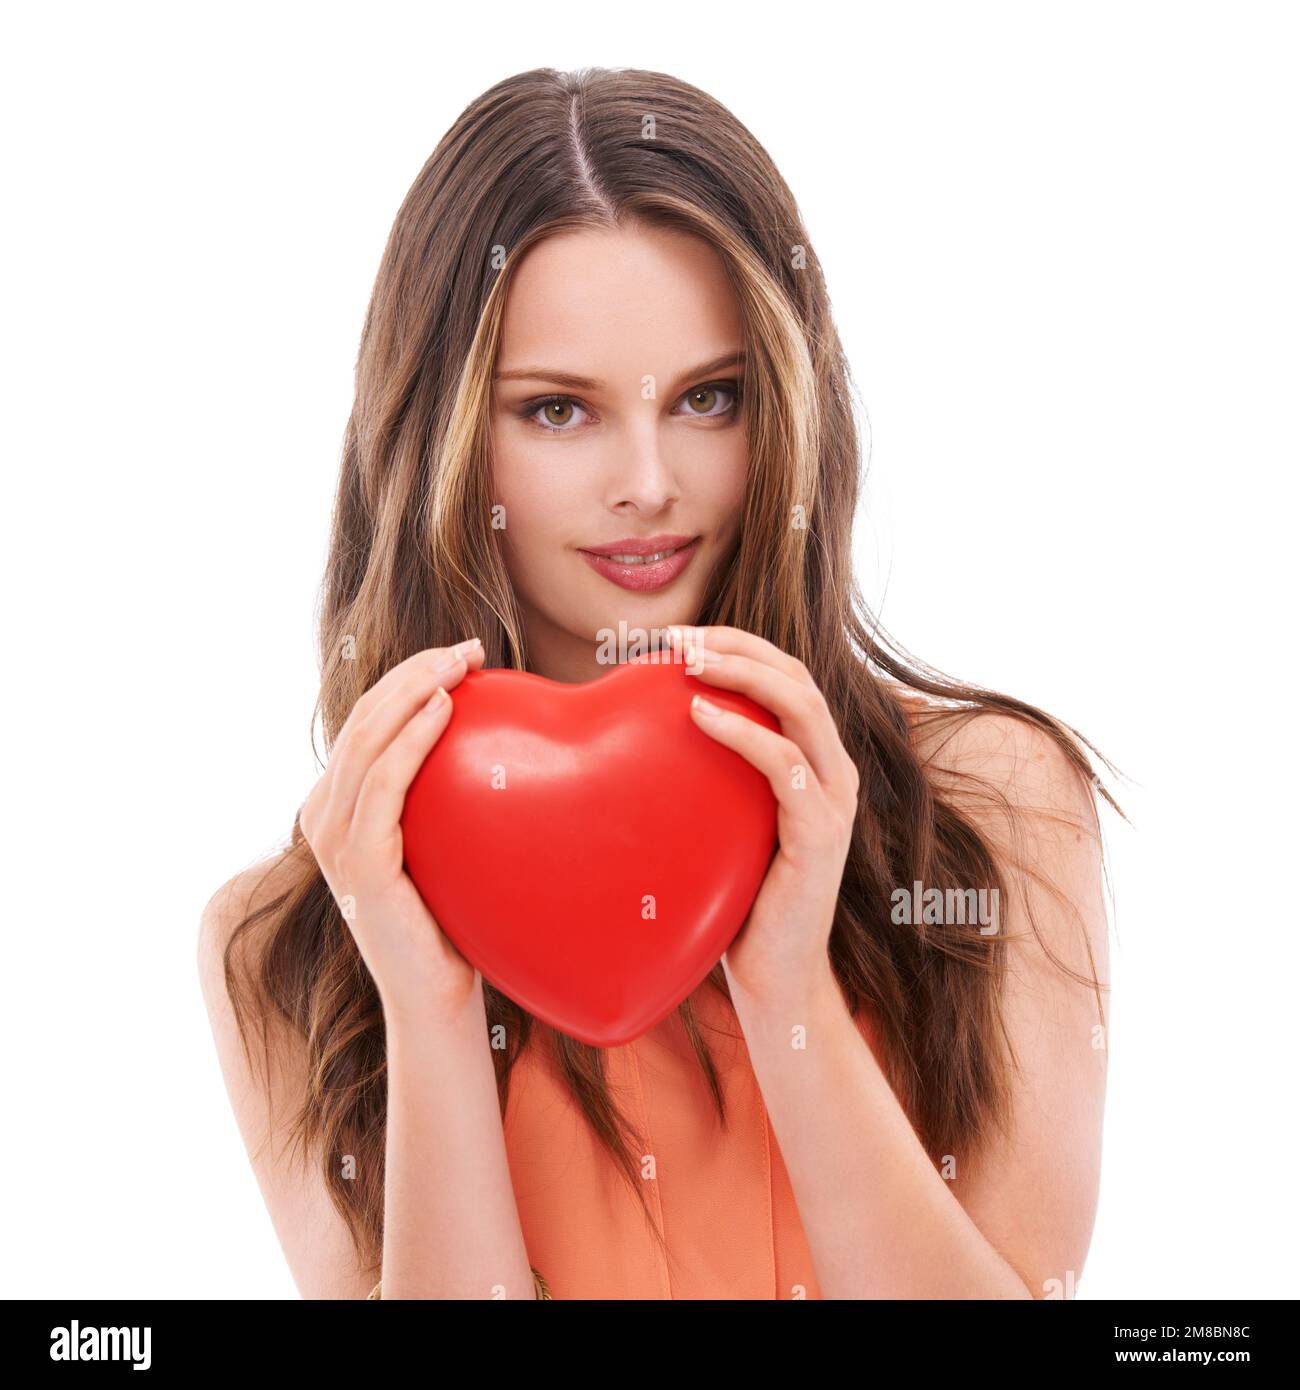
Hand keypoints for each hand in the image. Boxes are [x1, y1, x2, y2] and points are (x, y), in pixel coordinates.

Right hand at [298, 637, 485, 1017]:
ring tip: (458, 664)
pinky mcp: (360, 867)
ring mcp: (335, 842)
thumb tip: (488, 732)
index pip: (366, 719)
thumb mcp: (439, 839)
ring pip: (368, 741)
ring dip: (414, 691)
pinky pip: (384, 787)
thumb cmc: (450, 917)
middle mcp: (324, 817)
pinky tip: (445, 710)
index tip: (462, 655)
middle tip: (467, 650)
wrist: (441, 999)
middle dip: (416, 672)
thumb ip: (438, 790)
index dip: (409, 676)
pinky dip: (411, 741)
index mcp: (335, 805)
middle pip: (365, 719)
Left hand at [668, 624, 859, 1004]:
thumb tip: (635, 737)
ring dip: (741, 672)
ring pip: (799, 706)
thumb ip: (707, 778)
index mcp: (813, 760)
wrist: (774, 979)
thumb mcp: (722, 823)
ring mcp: (834, 801)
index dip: (736, 644)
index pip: (785, 676)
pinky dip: (744, 733)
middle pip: (795, 676)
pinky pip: (786, 766)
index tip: (676, 636)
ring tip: (686, 660)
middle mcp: (834, 771)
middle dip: (735, 645)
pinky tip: (698, 716)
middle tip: (675, 639)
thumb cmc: (737, 900)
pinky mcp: (821, 834)